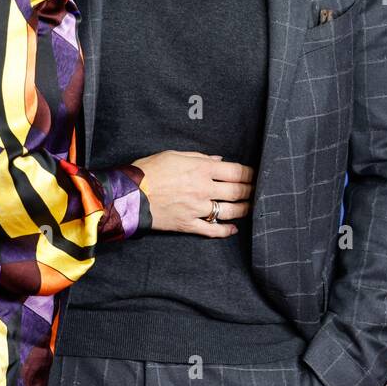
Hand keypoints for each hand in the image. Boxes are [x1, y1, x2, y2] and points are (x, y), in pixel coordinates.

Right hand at [131, 150, 253, 237]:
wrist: (128, 194)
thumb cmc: (149, 170)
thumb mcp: (174, 154)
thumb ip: (200, 157)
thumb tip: (218, 160)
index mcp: (201, 169)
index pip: (236, 171)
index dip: (250, 173)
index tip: (256, 174)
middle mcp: (203, 189)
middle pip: (237, 191)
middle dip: (251, 191)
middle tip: (258, 190)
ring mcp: (197, 209)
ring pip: (230, 211)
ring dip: (244, 209)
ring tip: (250, 207)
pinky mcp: (188, 224)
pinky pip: (212, 230)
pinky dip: (226, 231)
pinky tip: (233, 229)